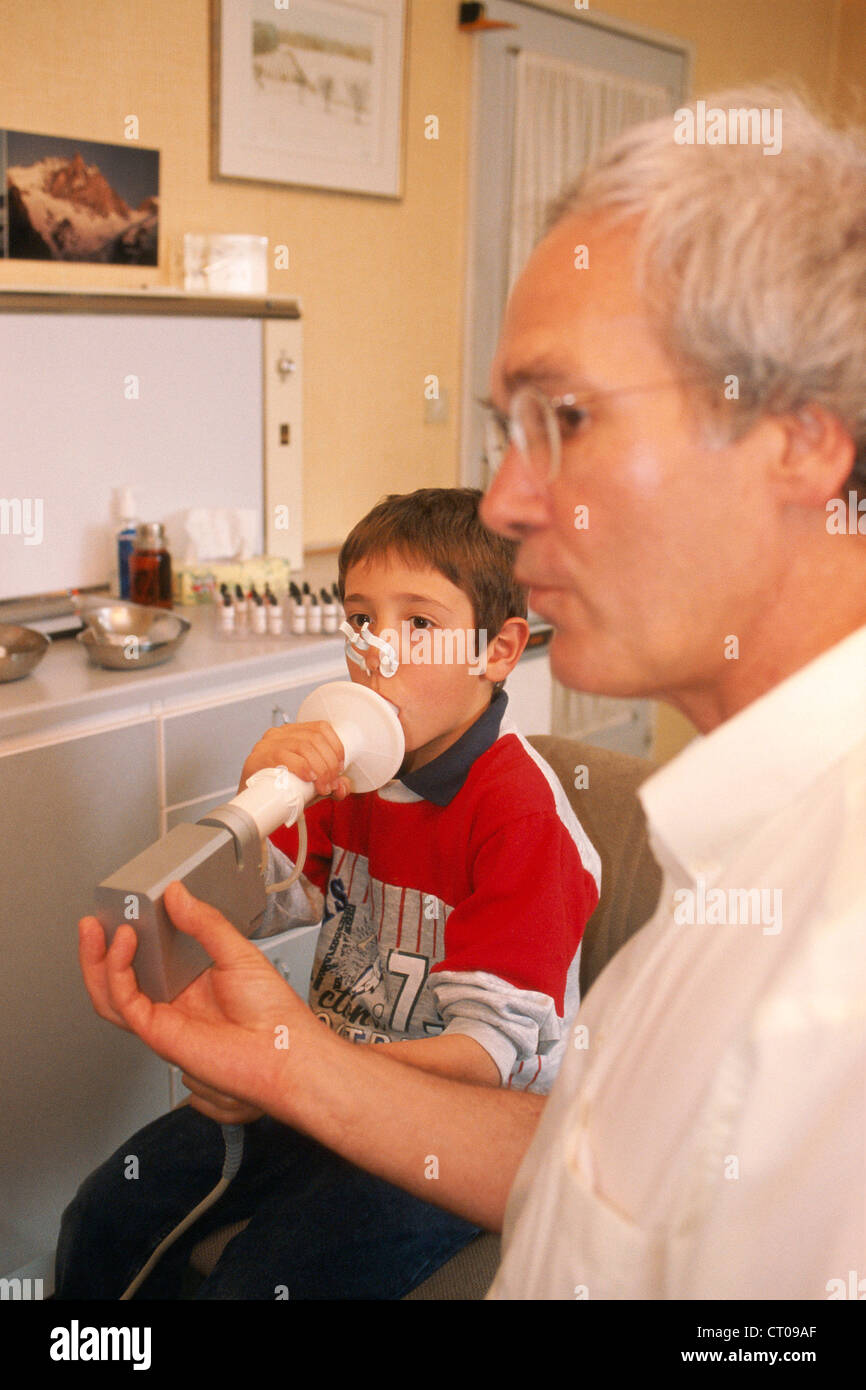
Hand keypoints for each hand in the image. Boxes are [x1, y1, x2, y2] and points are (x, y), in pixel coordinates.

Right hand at [78, 881, 318, 1116]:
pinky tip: (122, 945)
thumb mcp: (237, 951)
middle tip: (96, 918)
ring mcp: (163, 1017)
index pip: (150, 956)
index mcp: (191, 980)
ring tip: (96, 929)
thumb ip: (205, 923)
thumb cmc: (271, 1011)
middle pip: (121, 976)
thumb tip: (177, 894)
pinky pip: (123, 1001)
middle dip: (101, 948)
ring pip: (112, 992)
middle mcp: (173, 1000)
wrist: (281, 1049)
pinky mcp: (157, 1032)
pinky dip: (116, 972)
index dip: (133, 933)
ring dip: (97, 961)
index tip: (126, 906)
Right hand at [239, 720, 351, 799]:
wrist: (253, 807)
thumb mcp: (311, 786)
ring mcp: (268, 743)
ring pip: (303, 746)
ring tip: (322, 787)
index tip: (340, 768)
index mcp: (294, 734)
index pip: (321, 728)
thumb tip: (343, 787)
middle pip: (315, 739)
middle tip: (330, 784)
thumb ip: (330, 785)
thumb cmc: (280, 791)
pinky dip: (301, 766)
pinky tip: (309, 777)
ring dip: (320, 768)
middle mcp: (281, 734)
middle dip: (329, 763)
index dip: (336, 746)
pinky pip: (283, 754)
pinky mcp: (259, 757)